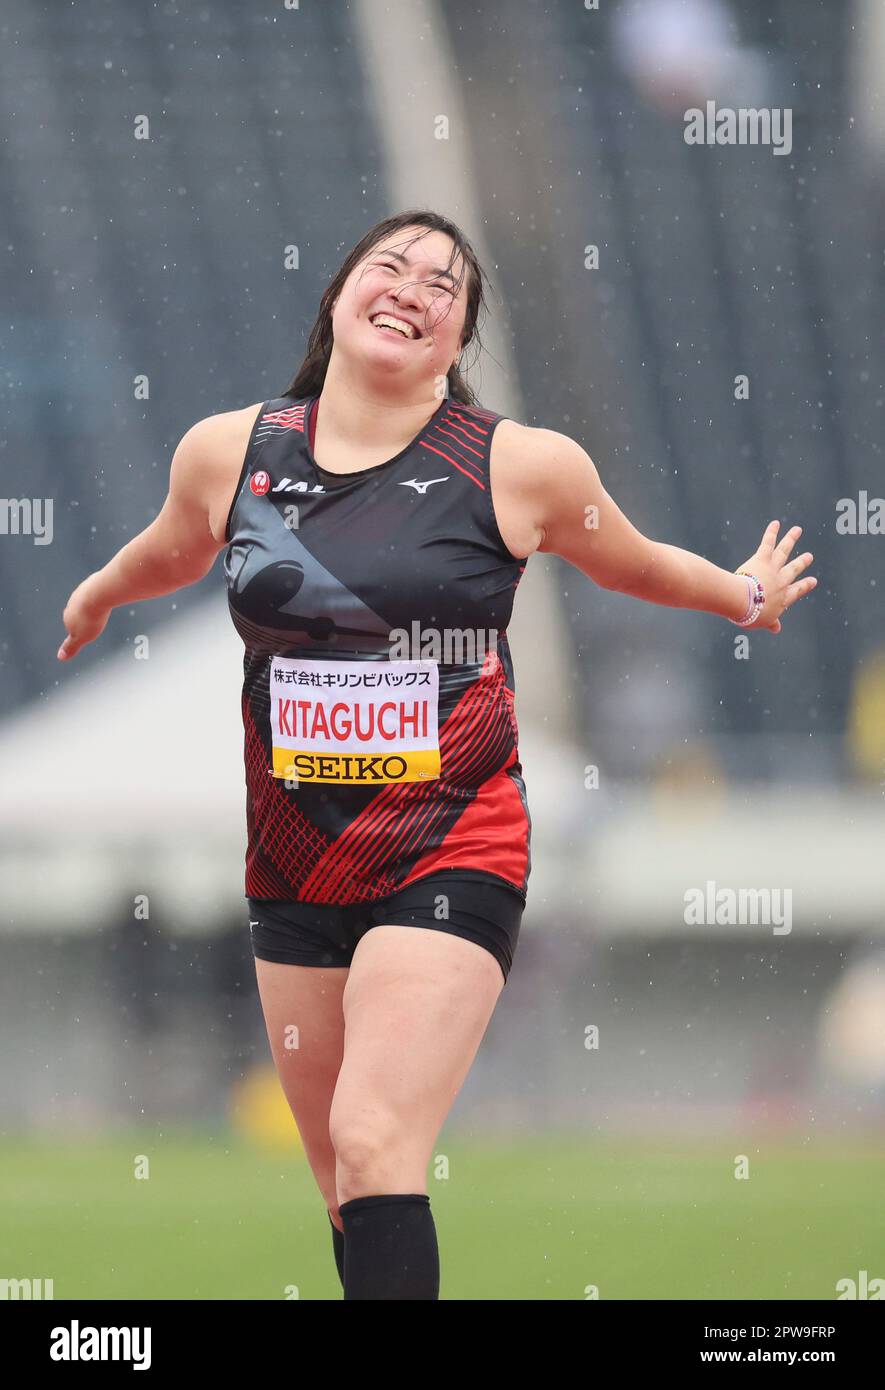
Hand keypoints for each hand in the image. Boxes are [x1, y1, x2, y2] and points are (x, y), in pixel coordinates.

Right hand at [57, 575, 111, 660]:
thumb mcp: (81, 637)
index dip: (81, 628)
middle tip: (96, 618)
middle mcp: (72, 602)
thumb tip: (60, 657)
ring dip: (95, 603)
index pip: (71, 623)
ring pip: (88, 599)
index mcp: (68, 615)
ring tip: (103, 607)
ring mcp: (82, 590)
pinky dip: (102, 594)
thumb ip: (71, 647)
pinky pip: (97, 589)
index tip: (88, 628)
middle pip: (79, 610)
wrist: (98, 594)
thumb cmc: (91, 618)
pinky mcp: (93, 581)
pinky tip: (109, 596)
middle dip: (86, 614)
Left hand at [737, 520, 817, 634]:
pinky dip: (772, 533)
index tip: (812, 581)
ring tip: (797, 530)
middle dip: (801, 562)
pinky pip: (767, 543)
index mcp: (782, 599)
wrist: (743, 602)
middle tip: (808, 556)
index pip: (796, 592)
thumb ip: (770, 622)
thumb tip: (776, 629)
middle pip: (793, 570)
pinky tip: (776, 523)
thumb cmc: (751, 614)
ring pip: (784, 552)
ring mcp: (773, 569)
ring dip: (791, 539)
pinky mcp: (761, 559)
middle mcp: (781, 582)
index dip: (804, 586)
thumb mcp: (762, 621)